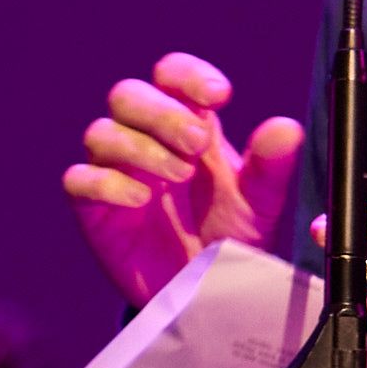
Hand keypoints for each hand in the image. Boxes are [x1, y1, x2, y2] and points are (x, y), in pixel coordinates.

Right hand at [63, 52, 305, 308]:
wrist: (204, 293)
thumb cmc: (228, 237)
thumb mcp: (258, 203)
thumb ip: (269, 167)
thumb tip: (287, 128)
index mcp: (185, 124)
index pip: (170, 74)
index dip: (188, 75)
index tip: (219, 96)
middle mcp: (144, 139)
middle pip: (128, 95)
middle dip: (163, 114)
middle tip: (199, 145)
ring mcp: (115, 172)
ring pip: (101, 133)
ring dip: (140, 147)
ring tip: (179, 176)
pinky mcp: (94, 209)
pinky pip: (79, 181)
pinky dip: (108, 183)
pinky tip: (142, 199)